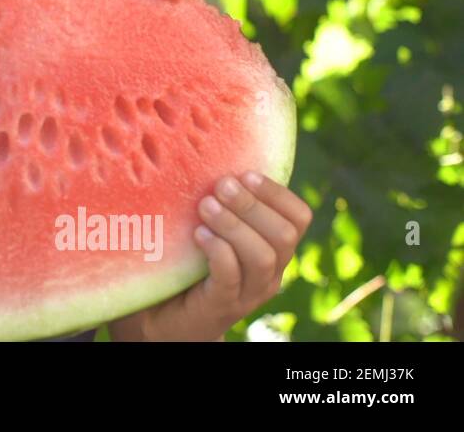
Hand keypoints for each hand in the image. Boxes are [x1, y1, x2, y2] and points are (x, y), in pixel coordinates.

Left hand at [115, 171, 312, 340]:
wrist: (165, 317)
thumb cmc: (186, 263)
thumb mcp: (209, 227)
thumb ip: (220, 201)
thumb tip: (204, 148)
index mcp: (273, 248)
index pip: (299, 217)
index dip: (277, 192)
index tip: (245, 174)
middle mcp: (269, 271)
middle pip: (283, 234)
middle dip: (251, 204)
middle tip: (219, 186)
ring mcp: (249, 292)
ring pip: (262, 255)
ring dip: (234, 225)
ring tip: (204, 207)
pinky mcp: (223, 305)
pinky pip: (232, 276)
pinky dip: (218, 250)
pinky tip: (198, 235)